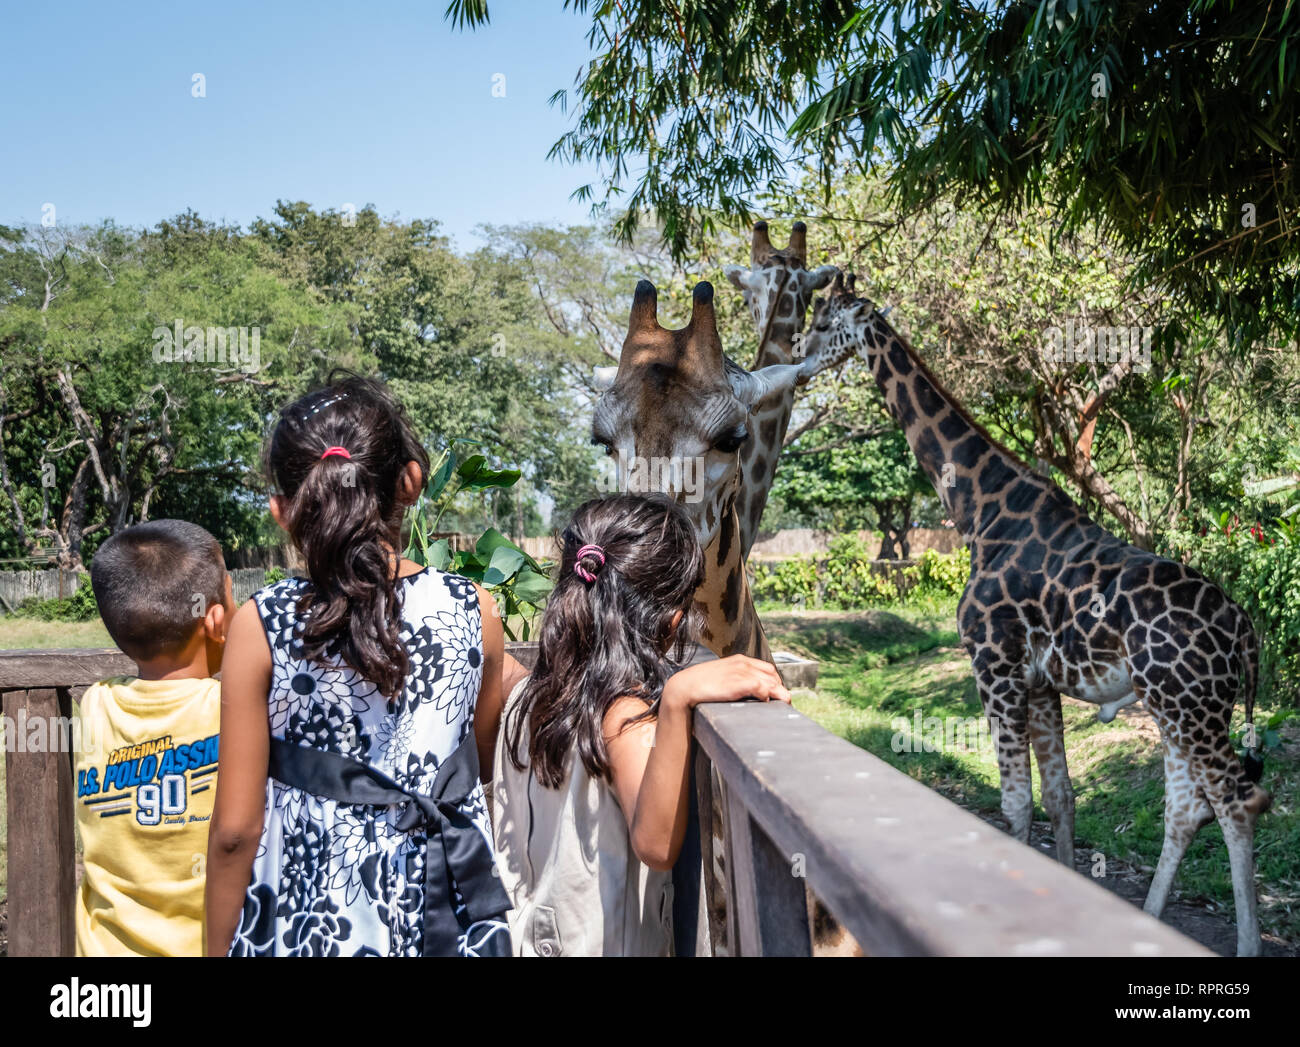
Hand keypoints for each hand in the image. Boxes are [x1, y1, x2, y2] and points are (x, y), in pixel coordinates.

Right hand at [662, 654, 791, 710]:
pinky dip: (768, 696)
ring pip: (772, 682)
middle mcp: (743, 664)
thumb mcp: (721, 677)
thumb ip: (734, 680)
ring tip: (780, 707)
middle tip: (781, 703)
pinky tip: (764, 703)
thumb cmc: (700, 685)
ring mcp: (742, 672)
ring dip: (778, 695)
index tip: (775, 695)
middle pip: (773, 675)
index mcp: (739, 660)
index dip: (775, 682)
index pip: (767, 669)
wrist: (685, 687)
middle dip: (779, 689)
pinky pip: (763, 688)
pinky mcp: (741, 682)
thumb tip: (746, 692)